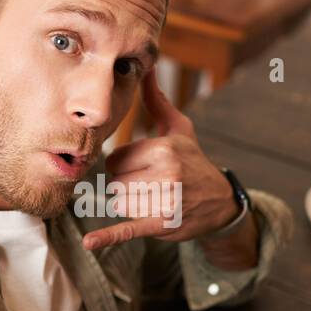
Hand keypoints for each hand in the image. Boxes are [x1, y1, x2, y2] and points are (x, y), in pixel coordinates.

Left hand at [82, 68, 241, 251]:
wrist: (220, 202)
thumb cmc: (193, 161)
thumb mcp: (179, 129)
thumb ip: (157, 101)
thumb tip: (147, 67)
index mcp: (163, 149)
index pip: (115, 160)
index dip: (124, 166)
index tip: (142, 168)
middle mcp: (165, 173)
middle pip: (115, 183)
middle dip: (126, 186)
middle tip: (149, 186)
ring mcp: (164, 200)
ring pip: (119, 204)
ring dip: (130, 205)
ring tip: (153, 200)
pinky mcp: (161, 224)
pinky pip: (128, 229)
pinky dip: (107, 237)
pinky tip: (90, 243)